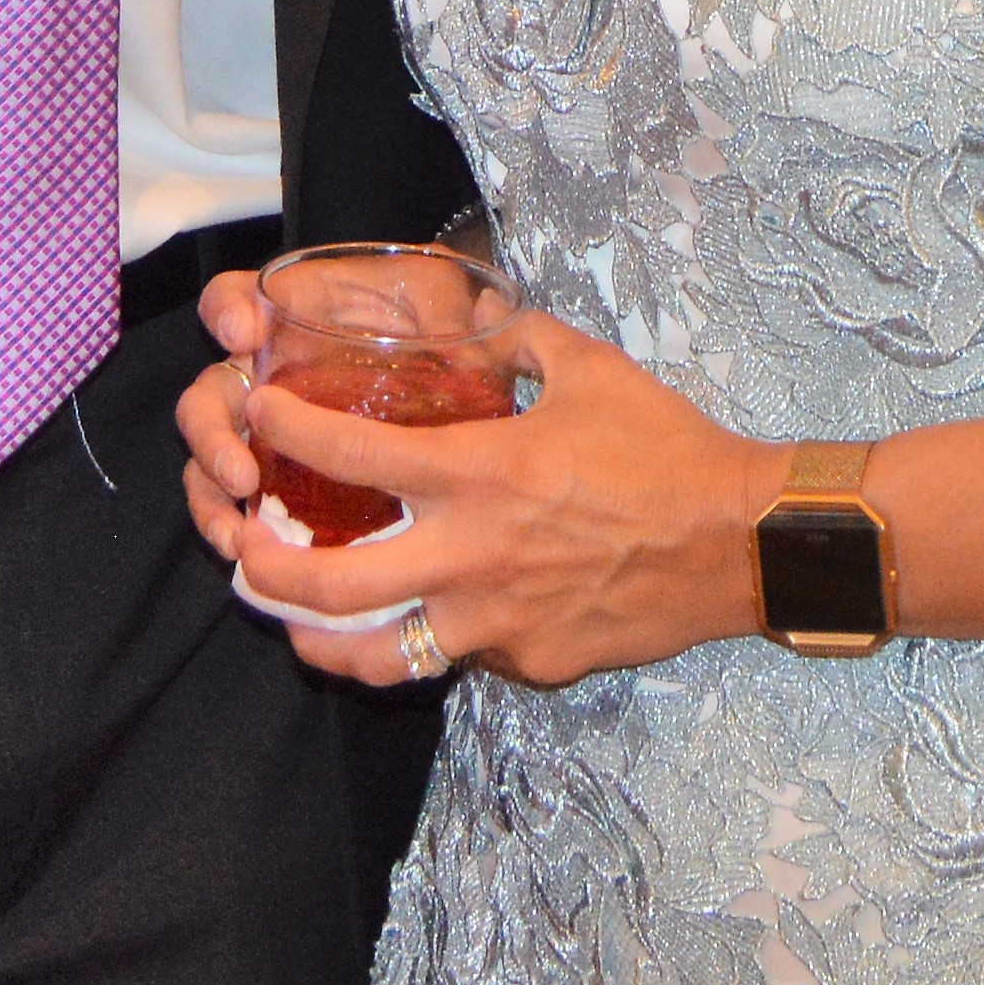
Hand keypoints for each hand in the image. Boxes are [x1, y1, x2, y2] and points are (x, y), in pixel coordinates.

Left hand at [181, 308, 774, 690]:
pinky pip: (460, 656)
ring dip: (319, 640)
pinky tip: (428, 617)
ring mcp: (497, 623)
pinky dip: (432, 638)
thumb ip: (516, 340)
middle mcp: (472, 556)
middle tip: (240, 551)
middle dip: (263, 571)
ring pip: (376, 654)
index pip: (348, 456)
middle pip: (329, 585)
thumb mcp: (589, 368)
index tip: (259, 412)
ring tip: (294, 623)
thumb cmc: (669, 449)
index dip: (286, 430)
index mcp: (480, 473)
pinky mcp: (530, 663)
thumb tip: (474, 320)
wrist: (743, 541)